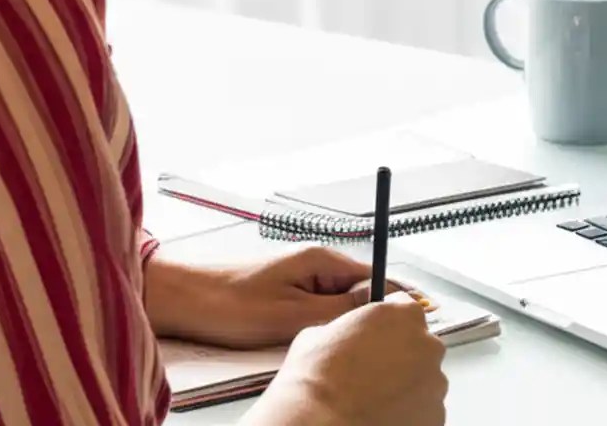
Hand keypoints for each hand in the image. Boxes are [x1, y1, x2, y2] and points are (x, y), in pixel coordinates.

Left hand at [147, 246, 426, 348]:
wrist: (180, 298)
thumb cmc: (226, 301)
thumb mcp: (290, 314)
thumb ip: (338, 309)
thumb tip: (379, 305)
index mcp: (321, 260)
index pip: (379, 275)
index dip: (404, 297)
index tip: (426, 313)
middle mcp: (316, 264)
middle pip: (364, 290)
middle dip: (378, 314)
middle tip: (388, 342)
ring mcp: (302, 279)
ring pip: (343, 303)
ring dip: (350, 322)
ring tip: (352, 345)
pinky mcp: (289, 294)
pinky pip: (322, 309)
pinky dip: (330, 326)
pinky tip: (326, 343)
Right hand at [243, 294, 447, 425]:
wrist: (322, 424)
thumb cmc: (316, 381)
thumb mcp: (316, 335)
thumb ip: (344, 328)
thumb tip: (342, 337)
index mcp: (401, 316)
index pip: (403, 306)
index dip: (388, 322)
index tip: (378, 333)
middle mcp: (426, 344)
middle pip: (418, 344)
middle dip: (400, 355)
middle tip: (371, 371)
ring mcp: (435, 381)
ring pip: (423, 378)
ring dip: (405, 384)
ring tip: (372, 398)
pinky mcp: (436, 413)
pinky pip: (424, 407)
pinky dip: (408, 411)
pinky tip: (381, 414)